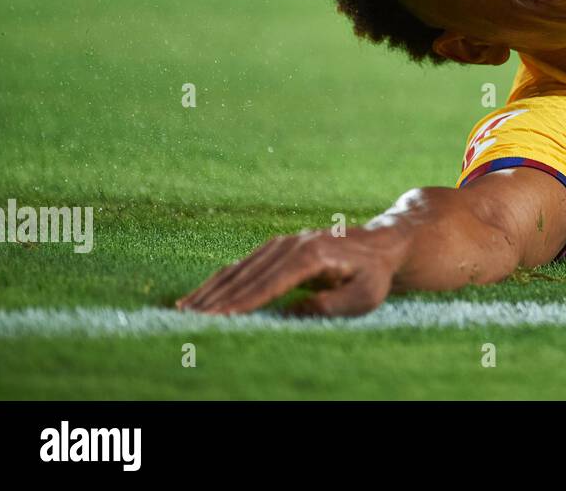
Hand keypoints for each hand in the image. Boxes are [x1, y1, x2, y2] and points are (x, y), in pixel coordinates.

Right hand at [177, 224, 409, 316]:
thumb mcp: (363, 297)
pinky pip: (244, 266)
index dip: (244, 301)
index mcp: (314, 254)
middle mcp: (293, 244)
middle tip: (190, 322)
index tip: (220, 318)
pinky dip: (220, 282)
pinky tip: (200, 297)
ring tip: (184, 312)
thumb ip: (329, 306)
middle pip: (249, 275)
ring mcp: (283, 243)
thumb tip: (290, 313)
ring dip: (212, 291)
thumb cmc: (373, 275)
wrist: (381, 244)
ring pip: (240, 268)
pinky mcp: (277, 247)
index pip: (272, 282)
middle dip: (218, 299)